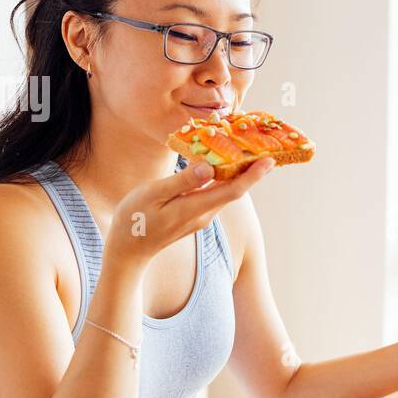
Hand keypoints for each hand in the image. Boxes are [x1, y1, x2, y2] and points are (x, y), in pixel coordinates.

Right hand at [106, 158, 273, 267]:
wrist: (128, 250)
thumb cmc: (134, 219)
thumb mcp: (153, 195)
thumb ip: (182, 181)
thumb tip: (208, 167)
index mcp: (195, 208)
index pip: (232, 190)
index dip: (253, 175)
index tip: (269, 160)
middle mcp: (204, 215)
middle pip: (234, 190)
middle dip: (251, 171)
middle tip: (265, 147)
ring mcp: (201, 217)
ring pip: (225, 192)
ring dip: (238, 174)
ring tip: (248, 151)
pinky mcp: (195, 216)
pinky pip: (215, 195)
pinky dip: (223, 180)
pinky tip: (222, 165)